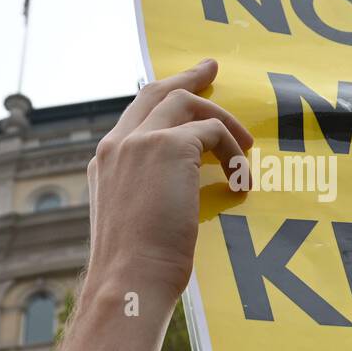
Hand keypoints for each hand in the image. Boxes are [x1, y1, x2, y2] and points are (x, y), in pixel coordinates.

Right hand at [82, 58, 251, 309]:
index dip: (162, 99)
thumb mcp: (132, 222)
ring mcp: (141, 141)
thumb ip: (147, 194)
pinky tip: (240, 181)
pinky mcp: (171, 146)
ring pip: (187, 104)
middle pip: (156, 93)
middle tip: (211, 69)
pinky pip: (213, 132)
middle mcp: (117, 144)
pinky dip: (233, 153)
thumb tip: (180, 191)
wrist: (127, 280)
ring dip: (223, 122)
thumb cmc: (133, 269)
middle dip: (187, 78)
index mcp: (105, 161)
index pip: (135, 115)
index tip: (184, 89)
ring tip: (247, 147)